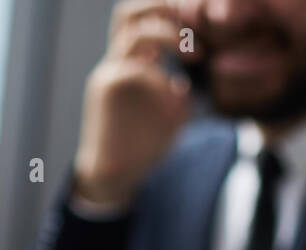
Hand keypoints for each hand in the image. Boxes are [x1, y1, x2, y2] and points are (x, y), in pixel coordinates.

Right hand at [72, 0, 192, 206]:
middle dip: (160, 7)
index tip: (200, 21)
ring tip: (197, 54)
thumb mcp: (171, 115)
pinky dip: (162, 79)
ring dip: (168, 37)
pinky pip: (136, 72)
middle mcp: (116, 63)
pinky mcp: (105, 90)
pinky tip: (179, 92)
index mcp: (130, 64)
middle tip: (193, 19)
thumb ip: (181, 94)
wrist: (114, 176)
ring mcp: (108, 73)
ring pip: (133, 36)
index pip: (142, 22)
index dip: (167, 12)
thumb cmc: (143, 146)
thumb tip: (187, 83)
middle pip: (127, 14)